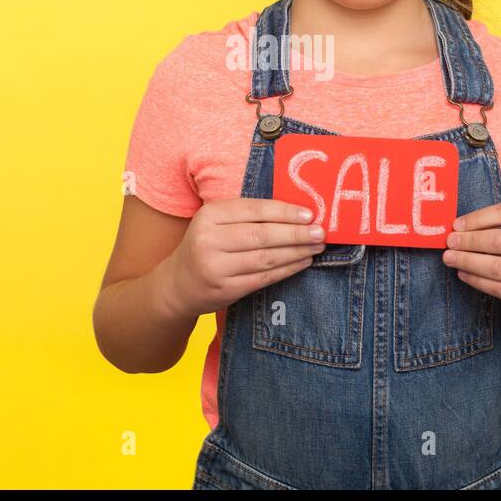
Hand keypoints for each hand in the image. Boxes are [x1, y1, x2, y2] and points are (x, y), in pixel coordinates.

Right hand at [163, 198, 326, 319]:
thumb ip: (247, 215)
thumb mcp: (216, 222)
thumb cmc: (206, 245)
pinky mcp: (226, 290)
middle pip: (262, 235)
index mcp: (209, 215)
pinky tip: (302, 262)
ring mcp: (216, 268)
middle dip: (296, 234)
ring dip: (296, 252)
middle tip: (320, 232)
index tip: (310, 214)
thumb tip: (296, 211)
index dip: (284, 212)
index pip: (254, 210)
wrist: (179, 284)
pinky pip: (264, 278)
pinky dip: (287, 269)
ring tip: (316, 246)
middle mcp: (209, 240)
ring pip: (266, 258)